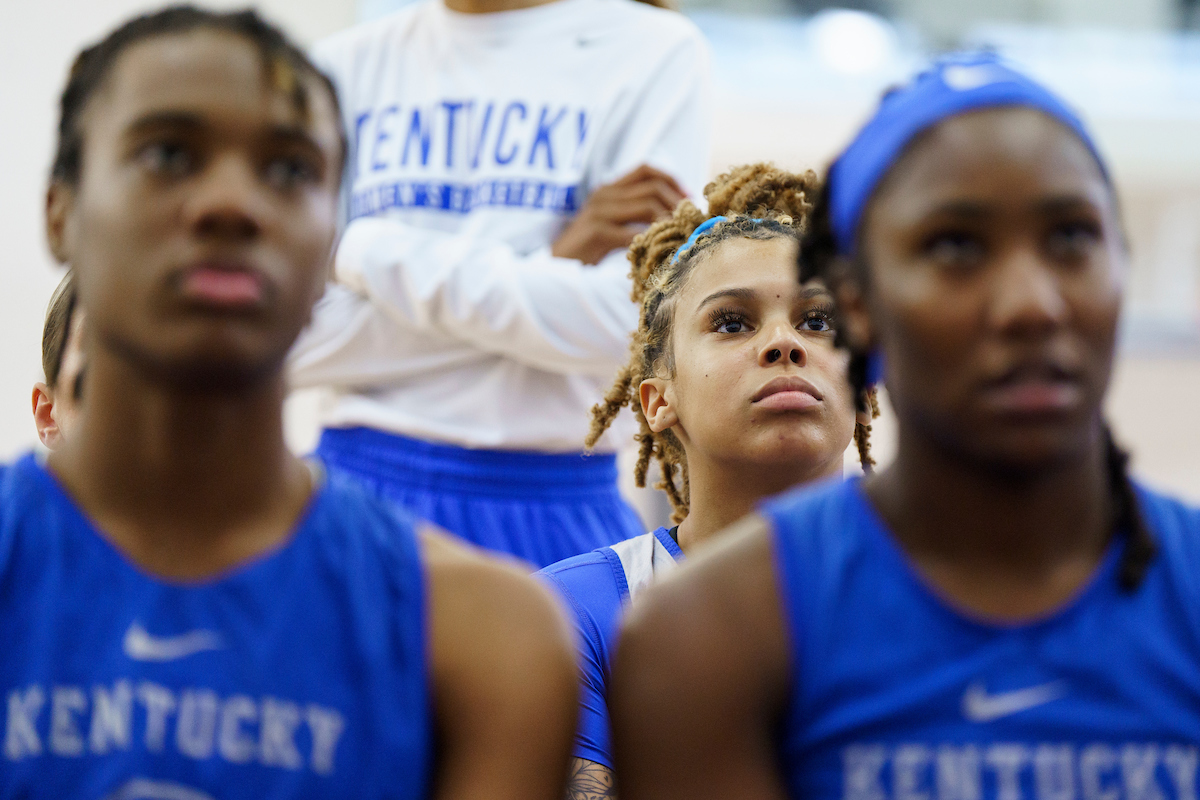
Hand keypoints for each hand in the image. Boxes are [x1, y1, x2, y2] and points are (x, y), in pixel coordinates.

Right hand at [552, 165, 685, 264]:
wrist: (557, 267)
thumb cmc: (588, 250)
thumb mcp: (611, 224)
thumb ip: (633, 214)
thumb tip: (671, 213)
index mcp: (608, 189)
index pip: (645, 169)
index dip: (670, 179)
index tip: (686, 198)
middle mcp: (604, 195)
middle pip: (652, 187)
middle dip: (677, 203)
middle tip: (688, 222)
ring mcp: (599, 212)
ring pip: (648, 207)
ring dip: (669, 222)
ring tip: (679, 237)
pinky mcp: (597, 232)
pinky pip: (634, 233)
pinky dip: (653, 242)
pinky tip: (661, 252)